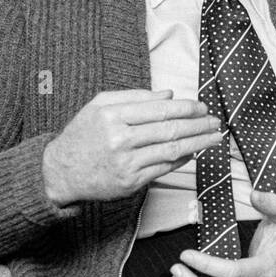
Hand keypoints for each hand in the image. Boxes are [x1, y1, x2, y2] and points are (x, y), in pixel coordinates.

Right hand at [42, 89, 223, 206]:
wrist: (60, 172)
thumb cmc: (82, 135)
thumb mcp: (99, 106)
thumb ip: (134, 96)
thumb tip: (169, 94)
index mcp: (112, 115)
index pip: (159, 109)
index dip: (186, 108)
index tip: (202, 106)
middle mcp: (120, 138)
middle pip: (169, 129)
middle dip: (198, 125)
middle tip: (215, 121)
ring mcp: (126, 162)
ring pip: (171, 149)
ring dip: (198, 143)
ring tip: (214, 137)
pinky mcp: (130, 182)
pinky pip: (164, 168)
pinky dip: (182, 159)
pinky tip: (194, 152)